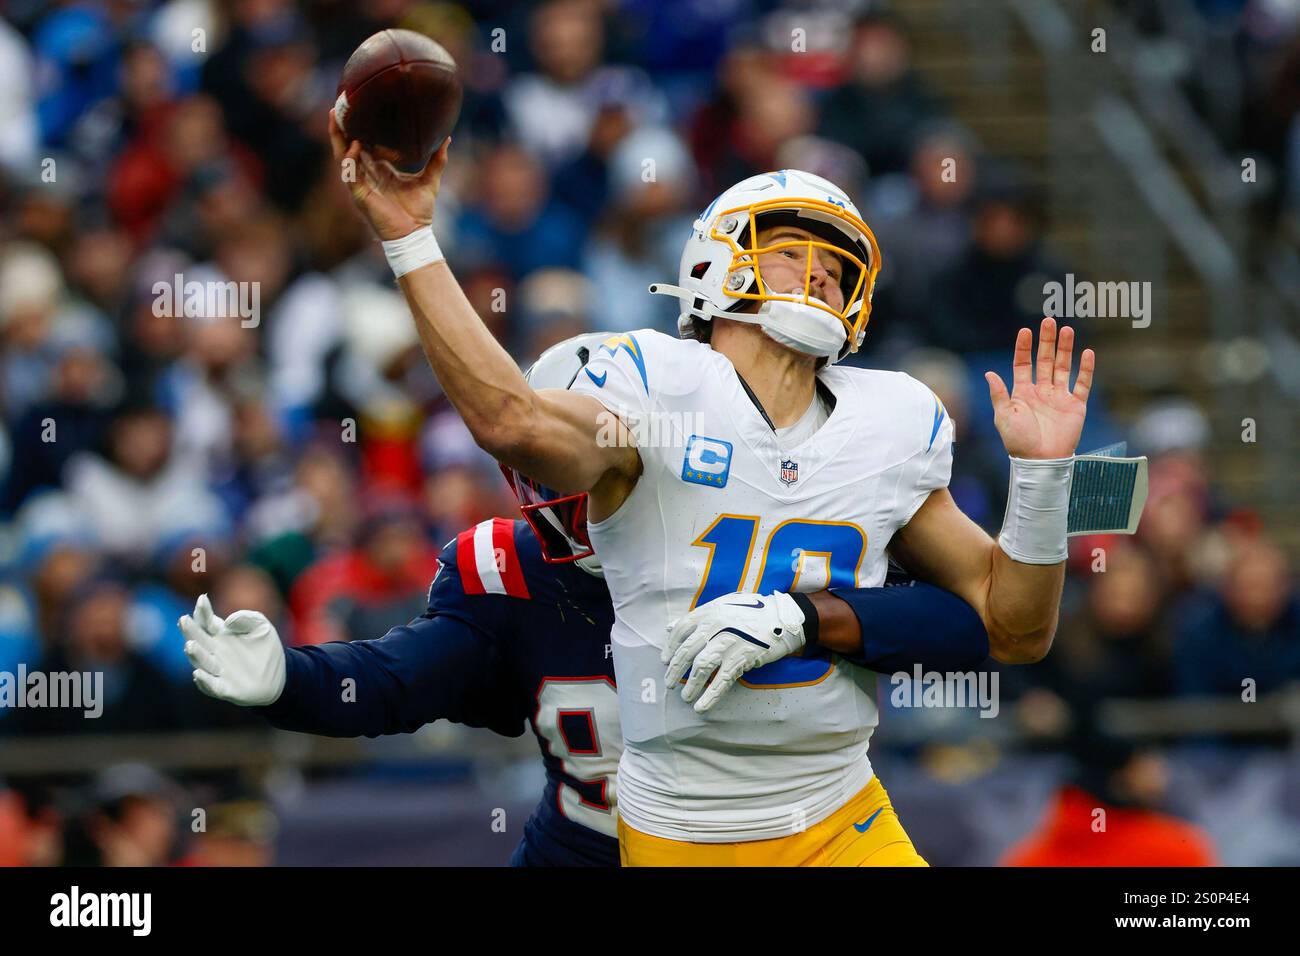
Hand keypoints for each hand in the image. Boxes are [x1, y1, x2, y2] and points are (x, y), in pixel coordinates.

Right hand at [179, 594, 285, 706]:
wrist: (279, 674)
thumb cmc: (265, 647)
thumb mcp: (262, 626)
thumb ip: (247, 618)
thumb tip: (228, 621)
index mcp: (220, 634)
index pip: (206, 621)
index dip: (203, 611)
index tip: (203, 599)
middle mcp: (214, 651)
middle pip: (198, 639)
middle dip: (190, 630)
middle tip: (184, 620)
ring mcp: (218, 670)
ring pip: (201, 662)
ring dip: (195, 654)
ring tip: (190, 645)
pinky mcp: (225, 688)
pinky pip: (211, 685)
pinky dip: (204, 681)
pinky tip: (198, 674)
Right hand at [328, 109, 449, 240]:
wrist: (415, 234)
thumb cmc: (419, 211)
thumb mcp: (429, 179)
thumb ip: (437, 160)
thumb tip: (447, 138)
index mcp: (379, 170)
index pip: (363, 145)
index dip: (357, 129)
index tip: (357, 108)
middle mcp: (367, 175)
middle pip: (348, 147)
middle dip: (340, 129)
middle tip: (337, 107)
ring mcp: (361, 185)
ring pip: (343, 158)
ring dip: (339, 139)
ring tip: (335, 119)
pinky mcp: (361, 196)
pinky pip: (351, 176)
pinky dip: (351, 161)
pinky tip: (355, 147)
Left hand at [662, 592, 806, 712]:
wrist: (783, 617)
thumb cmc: (754, 610)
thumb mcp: (724, 604)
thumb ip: (698, 615)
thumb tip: (670, 627)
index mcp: (709, 611)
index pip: (681, 629)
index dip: (670, 646)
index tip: (665, 660)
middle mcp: (716, 626)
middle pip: (687, 651)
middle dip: (675, 669)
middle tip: (669, 682)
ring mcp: (728, 642)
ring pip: (701, 667)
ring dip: (690, 685)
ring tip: (685, 696)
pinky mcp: (742, 658)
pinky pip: (721, 680)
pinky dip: (710, 696)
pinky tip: (701, 706)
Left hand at [984, 317, 1093, 458]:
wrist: (1041, 461)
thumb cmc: (1019, 441)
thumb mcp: (1004, 416)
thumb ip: (999, 394)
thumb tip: (989, 373)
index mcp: (1022, 392)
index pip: (1023, 364)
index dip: (1024, 348)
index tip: (1025, 331)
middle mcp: (1041, 391)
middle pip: (1044, 360)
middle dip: (1047, 341)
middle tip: (1049, 322)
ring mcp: (1059, 397)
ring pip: (1063, 367)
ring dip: (1065, 349)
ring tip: (1067, 330)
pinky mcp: (1075, 406)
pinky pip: (1082, 384)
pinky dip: (1086, 369)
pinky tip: (1087, 353)